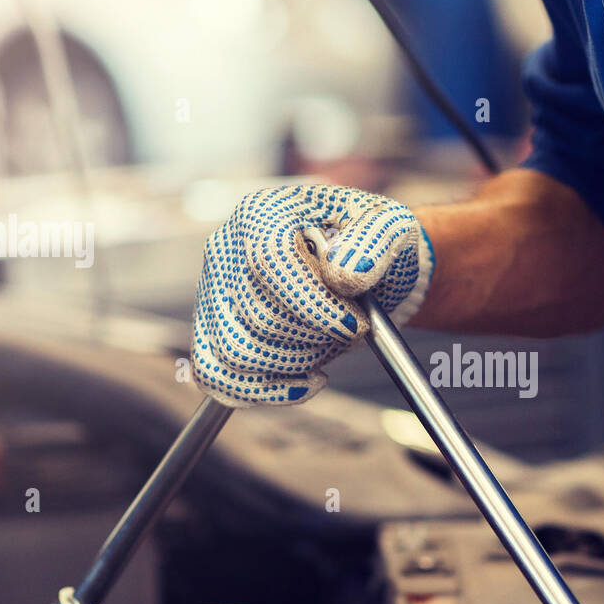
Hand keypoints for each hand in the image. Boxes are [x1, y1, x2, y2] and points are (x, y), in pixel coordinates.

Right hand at [191, 184, 432, 405]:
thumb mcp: (388, 226)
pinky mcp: (214, 334)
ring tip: (330, 344)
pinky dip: (267, 390)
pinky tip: (309, 381)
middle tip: (353, 330)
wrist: (360, 270)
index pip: (270, 261)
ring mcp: (215, 295)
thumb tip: (343, 274)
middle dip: (316, 335)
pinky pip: (220, 378)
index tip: (355, 325)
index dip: (313, 302)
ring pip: (238, 352)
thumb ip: (373, 240)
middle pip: (257, 314)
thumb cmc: (369, 244)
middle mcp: (226, 251)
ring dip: (297, 361)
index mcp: (261, 213)